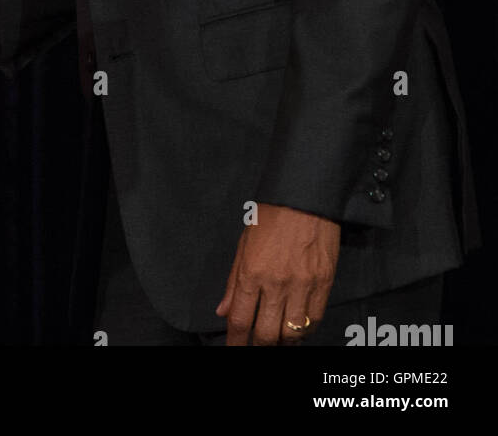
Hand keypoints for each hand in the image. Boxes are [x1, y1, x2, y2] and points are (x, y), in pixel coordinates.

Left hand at [216, 203, 340, 344]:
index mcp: (252, 271)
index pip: (240, 319)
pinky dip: (304, 331)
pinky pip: (314, 320)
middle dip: (258, 346)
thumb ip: (233, 281)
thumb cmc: (272, 215)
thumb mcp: (244, 243)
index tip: (234, 349)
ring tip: (276, 341)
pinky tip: (297, 329)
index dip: (235, 341)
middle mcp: (276, 283)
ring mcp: (302, 285)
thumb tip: (222, 309)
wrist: (305, 197)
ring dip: (282, 342)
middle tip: (255, 347)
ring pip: (291, 333)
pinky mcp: (323, 284)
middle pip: (265, 333)